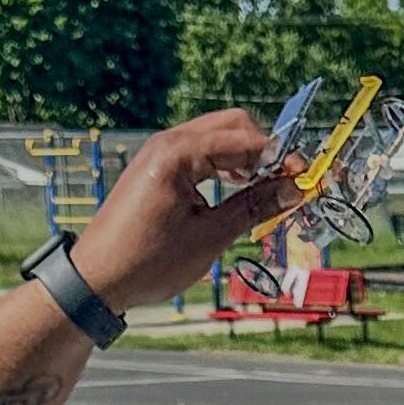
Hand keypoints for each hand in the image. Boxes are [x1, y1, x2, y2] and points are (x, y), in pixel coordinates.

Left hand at [69, 110, 305, 312]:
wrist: (97, 279)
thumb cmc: (148, 261)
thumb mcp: (210, 236)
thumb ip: (255, 206)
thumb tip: (294, 189)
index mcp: (179, 153)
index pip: (245, 140)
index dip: (281, 158)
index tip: (306, 178)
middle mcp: (167, 142)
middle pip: (233, 125)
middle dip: (265, 149)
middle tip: (287, 182)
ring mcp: (159, 152)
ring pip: (217, 136)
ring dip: (246, 156)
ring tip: (266, 189)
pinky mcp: (156, 167)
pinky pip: (199, 152)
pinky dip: (224, 164)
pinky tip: (236, 188)